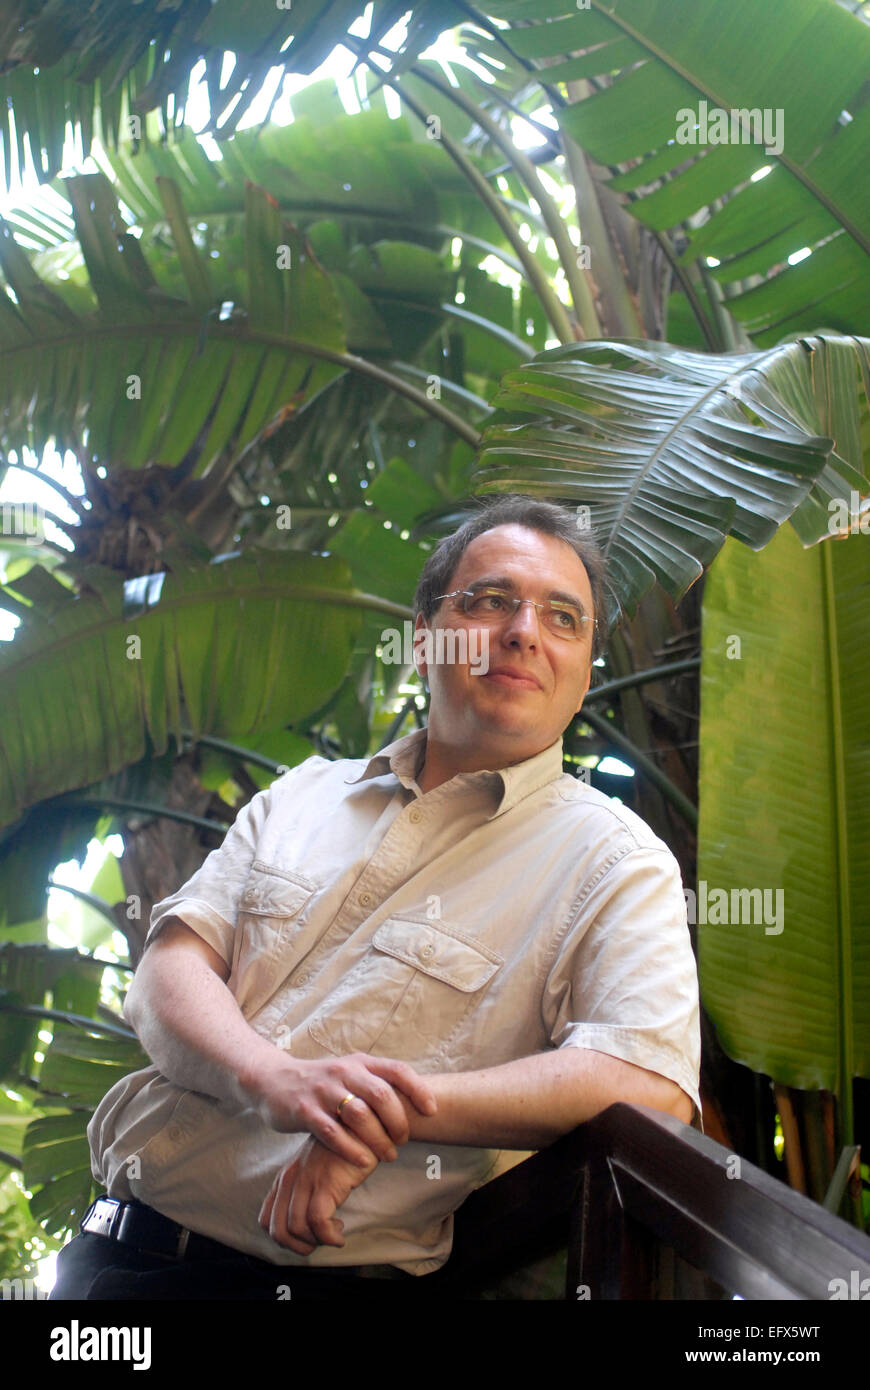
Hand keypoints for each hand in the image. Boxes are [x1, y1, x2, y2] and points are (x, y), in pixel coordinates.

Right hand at [249, 1051, 436, 1166]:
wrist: (274, 1080)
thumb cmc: (322, 1083)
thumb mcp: (350, 1073)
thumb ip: (375, 1084)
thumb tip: (414, 1103)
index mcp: (359, 1063)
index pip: (397, 1070)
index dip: (418, 1089)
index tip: (431, 1111)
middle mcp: (343, 1072)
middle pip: (381, 1094)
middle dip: (398, 1122)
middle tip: (402, 1141)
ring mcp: (323, 1091)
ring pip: (359, 1115)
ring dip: (378, 1139)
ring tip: (386, 1156)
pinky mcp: (305, 1111)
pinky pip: (333, 1132)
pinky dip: (351, 1149)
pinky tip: (362, 1161)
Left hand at [258, 1136, 377, 1253]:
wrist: (363, 1127)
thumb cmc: (343, 1150)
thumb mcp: (316, 1168)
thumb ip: (305, 1188)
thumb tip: (305, 1223)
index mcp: (285, 1177)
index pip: (266, 1221)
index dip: (284, 1239)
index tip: (306, 1237)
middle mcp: (290, 1179)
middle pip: (278, 1231)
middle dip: (299, 1247)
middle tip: (319, 1242)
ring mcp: (307, 1180)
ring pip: (296, 1229)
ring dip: (316, 1242)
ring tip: (334, 1235)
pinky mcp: (327, 1183)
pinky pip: (318, 1222)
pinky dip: (329, 1237)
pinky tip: (340, 1234)